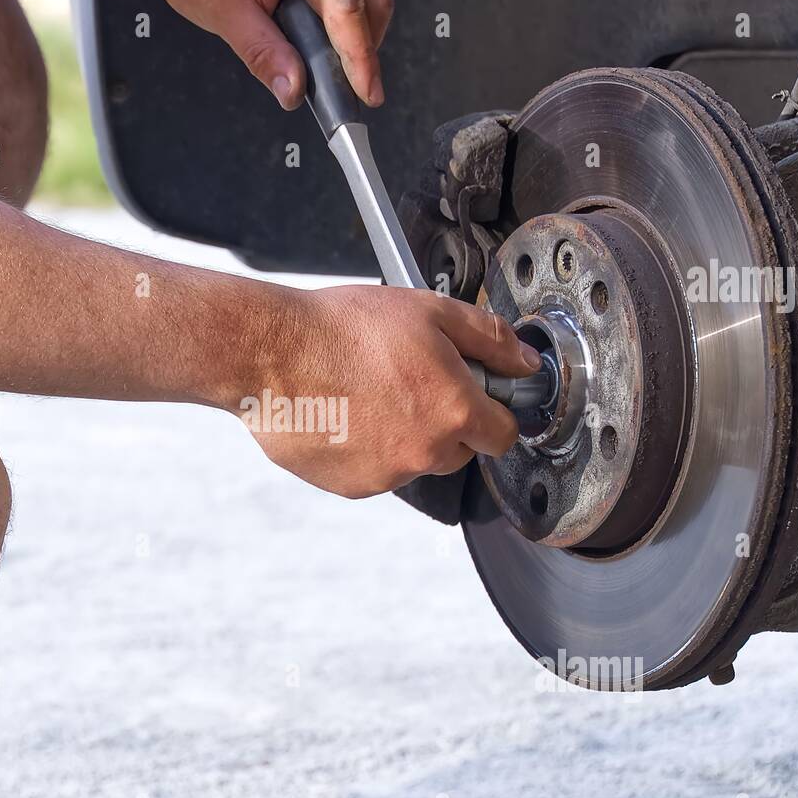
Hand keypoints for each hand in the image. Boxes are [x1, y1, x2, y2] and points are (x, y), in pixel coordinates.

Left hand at [154, 0, 393, 109]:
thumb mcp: (221, 8)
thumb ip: (260, 50)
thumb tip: (292, 89)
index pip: (345, 6)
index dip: (360, 54)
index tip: (367, 90)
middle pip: (369, 4)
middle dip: (362, 49)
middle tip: (345, 88)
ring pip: (366, 3)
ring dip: (353, 39)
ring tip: (322, 63)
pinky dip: (341, 28)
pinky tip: (318, 43)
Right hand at [240, 286, 542, 498]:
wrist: (272, 354)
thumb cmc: (343, 328)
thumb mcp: (429, 311)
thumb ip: (489, 339)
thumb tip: (525, 362)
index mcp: (454, 410)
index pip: (504, 434)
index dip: (492, 411)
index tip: (476, 396)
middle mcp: (426, 452)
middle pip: (460, 450)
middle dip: (447, 422)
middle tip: (412, 382)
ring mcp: (388, 475)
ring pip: (415, 461)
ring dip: (405, 435)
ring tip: (370, 392)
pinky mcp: (353, 486)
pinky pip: (377, 472)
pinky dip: (368, 449)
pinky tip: (347, 412)